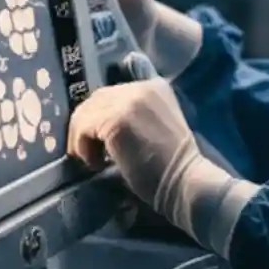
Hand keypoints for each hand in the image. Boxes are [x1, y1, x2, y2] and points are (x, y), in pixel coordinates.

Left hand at [67, 79, 194, 204]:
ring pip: (85, 113)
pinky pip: (83, 129)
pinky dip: (83, 148)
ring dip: (83, 139)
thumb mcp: (155, 127)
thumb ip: (133, 115)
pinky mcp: (116, 120)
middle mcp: (141, 87)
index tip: (99, 142)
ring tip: (94, 161)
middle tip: (90, 153)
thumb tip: (99, 124)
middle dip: (87, 126)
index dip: (99, 117)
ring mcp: (128, 101)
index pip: (112, 94)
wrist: (185, 182)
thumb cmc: (171, 166)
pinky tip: (97, 164)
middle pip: (96, 100)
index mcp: (154, 87)